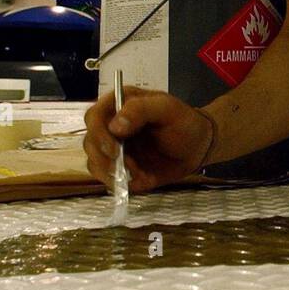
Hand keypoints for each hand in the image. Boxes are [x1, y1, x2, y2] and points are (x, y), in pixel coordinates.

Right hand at [82, 86, 215, 192]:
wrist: (198, 146)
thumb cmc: (183, 122)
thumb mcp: (166, 108)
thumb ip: (141, 110)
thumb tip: (115, 126)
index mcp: (118, 106)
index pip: (93, 117)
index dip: (98, 133)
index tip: (114, 149)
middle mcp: (110, 127)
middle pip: (90, 143)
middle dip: (105, 158)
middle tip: (130, 165)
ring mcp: (114, 149)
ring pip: (94, 163)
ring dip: (113, 172)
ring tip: (140, 172)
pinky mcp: (120, 169)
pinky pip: (109, 179)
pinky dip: (122, 183)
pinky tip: (143, 178)